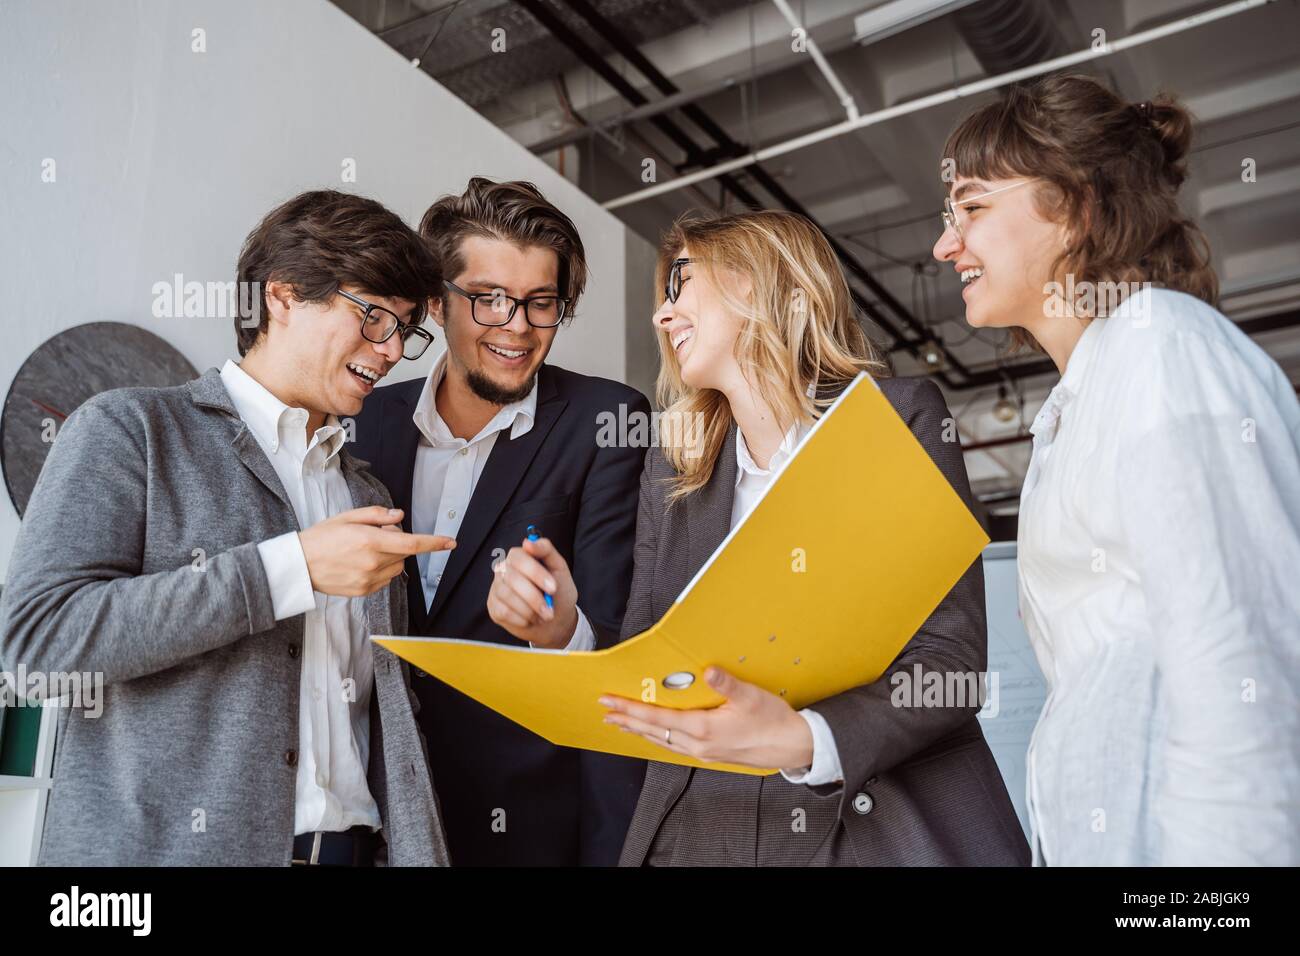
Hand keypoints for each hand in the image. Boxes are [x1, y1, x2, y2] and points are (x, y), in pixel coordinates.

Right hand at [299, 506, 454, 596]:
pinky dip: (381, 570)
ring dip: (391, 557)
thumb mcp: (347, 517)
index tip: (451, 542)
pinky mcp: (364, 591)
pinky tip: (360, 564)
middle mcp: (372, 562)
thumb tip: (399, 516)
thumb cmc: (321, 538)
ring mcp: (369, 580)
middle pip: (404, 552)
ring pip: (397, 567)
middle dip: (398, 541)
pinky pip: (385, 579)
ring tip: (364, 551)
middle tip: (374, 535)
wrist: (299, 566)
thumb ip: (377, 515)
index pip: (412, 543)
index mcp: (369, 541)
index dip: (434, 543)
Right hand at [487, 535, 577, 648]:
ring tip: (544, 616)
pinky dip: (522, 619)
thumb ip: (546, 550)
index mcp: (519, 556)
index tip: (553, 588)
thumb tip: (528, 542)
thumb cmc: (557, 591)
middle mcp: (504, 569)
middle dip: (534, 597)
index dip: (536, 573)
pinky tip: (530, 619)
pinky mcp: (494, 607)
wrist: (556, 619)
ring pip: (507, 596)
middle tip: (550, 611)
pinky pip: (504, 611)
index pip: (519, 558)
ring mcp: (497, 588)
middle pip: (512, 578)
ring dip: (530, 610)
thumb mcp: (559, 568)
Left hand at [600, 667, 813, 769]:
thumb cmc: (774, 722)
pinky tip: (656, 734)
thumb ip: (727, 683)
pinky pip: (675, 746)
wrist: (794, 746)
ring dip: (640, 731)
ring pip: (662, 742)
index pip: (657, 719)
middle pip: (653, 732)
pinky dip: (658, 738)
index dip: (631, 710)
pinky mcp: (711, 754)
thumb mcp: (751, 697)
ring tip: (622, 723)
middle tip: (605, 711)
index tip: (611, 702)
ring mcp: (704, 752)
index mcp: (704, 730)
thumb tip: (708, 670)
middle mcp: (698, 745)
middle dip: (627, 721)